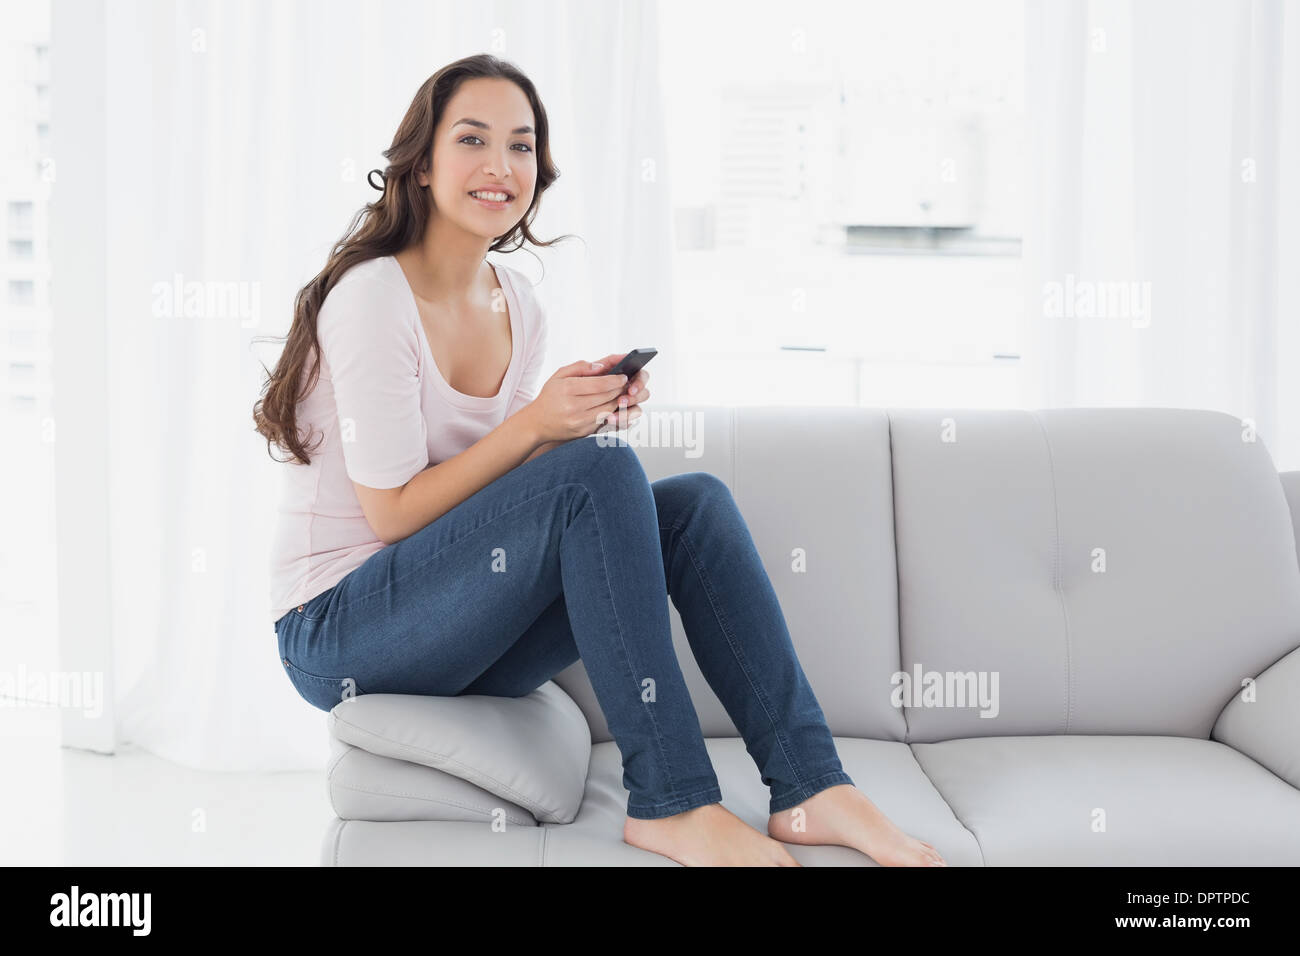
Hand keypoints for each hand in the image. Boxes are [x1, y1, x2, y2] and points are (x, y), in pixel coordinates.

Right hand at [524, 356, 642, 442]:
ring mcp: (579, 422)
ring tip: (622, 394)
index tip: (623, 376)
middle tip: (627, 384)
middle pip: (607, 397)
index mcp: (567, 389)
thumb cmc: (550, 396)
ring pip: (609, 409)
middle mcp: (573, 407)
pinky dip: (613, 412)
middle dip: (620, 389)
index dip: (615, 380)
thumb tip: (601, 365)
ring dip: (619, 401)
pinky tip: (615, 406)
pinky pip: (605, 421)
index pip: (600, 384)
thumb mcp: (559, 375)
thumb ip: (580, 367)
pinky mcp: (584, 432)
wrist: (537, 423)